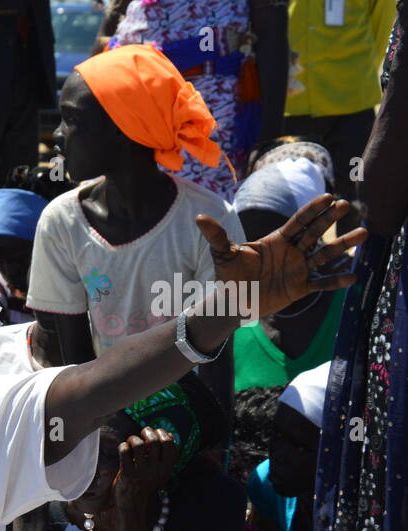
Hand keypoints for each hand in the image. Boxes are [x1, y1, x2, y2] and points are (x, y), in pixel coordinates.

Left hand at [114, 427, 177, 511]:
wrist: (134, 504)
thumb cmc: (147, 483)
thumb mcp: (162, 471)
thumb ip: (166, 454)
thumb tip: (170, 434)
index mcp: (166, 467)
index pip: (170, 444)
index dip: (163, 433)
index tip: (156, 432)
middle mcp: (156, 469)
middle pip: (154, 441)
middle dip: (147, 431)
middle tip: (142, 434)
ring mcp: (141, 471)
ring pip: (138, 444)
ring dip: (133, 438)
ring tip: (131, 442)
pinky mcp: (127, 473)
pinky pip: (124, 451)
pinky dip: (123, 446)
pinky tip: (123, 450)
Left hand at [195, 194, 366, 320]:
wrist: (232, 302)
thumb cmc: (229, 276)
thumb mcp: (223, 255)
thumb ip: (217, 237)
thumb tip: (199, 218)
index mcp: (277, 240)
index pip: (298, 222)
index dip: (313, 210)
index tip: (328, 197)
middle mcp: (292, 252)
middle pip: (315, 233)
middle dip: (330, 220)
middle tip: (347, 205)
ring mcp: (298, 269)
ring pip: (324, 255)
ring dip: (343, 245)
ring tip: (363, 233)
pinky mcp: (300, 288)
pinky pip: (321, 283)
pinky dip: (335, 281)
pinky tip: (352, 276)